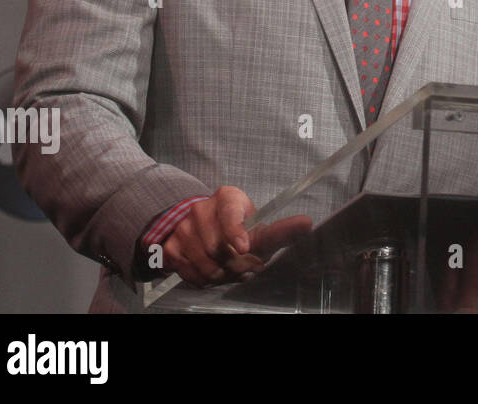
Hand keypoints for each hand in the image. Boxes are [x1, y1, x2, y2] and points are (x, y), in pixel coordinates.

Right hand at [160, 186, 311, 287]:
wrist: (203, 234)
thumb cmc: (239, 232)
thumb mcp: (260, 229)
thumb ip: (282, 230)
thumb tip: (307, 223)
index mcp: (227, 198)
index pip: (229, 212)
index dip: (235, 231)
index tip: (244, 247)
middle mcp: (201, 209)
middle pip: (218, 247)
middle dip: (235, 265)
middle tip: (245, 268)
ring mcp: (183, 228)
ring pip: (204, 263)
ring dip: (221, 275)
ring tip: (229, 270)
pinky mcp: (170, 247)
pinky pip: (189, 272)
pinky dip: (204, 279)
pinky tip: (212, 272)